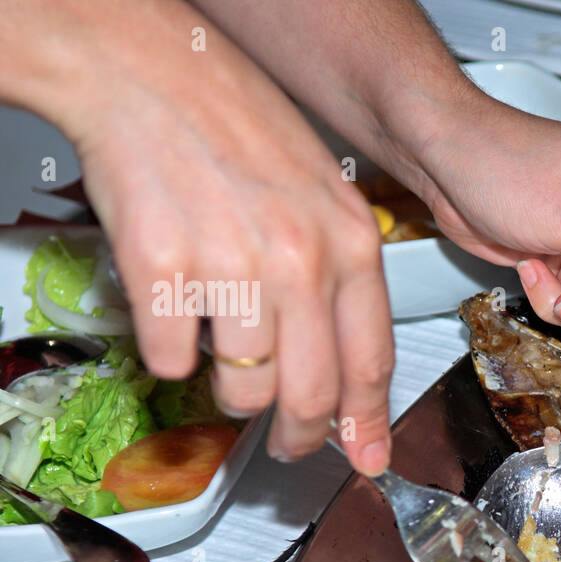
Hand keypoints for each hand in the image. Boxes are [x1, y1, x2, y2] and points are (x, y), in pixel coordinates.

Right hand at [17, 3, 395, 475]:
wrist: (151, 71)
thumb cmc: (236, 125)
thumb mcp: (323, 195)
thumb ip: (340, 278)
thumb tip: (345, 361)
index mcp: (352, 242)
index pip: (373, 360)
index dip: (368, 422)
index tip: (367, 455)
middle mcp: (301, 260)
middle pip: (313, 393)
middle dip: (301, 436)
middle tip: (288, 445)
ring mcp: (234, 268)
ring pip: (245, 387)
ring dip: (232, 394)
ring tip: (223, 366)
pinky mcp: (165, 270)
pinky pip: (173, 357)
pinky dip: (170, 355)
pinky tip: (175, 321)